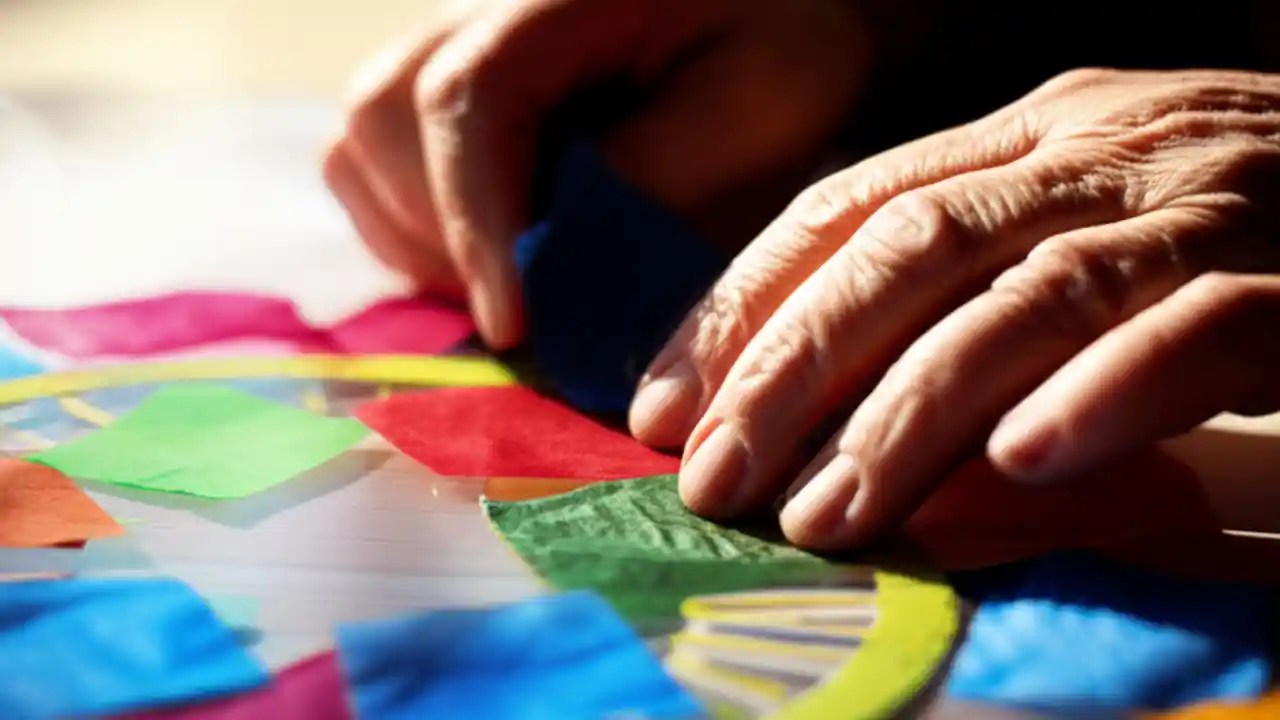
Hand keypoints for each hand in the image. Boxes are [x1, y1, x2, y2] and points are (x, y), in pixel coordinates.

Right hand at [324, 0, 869, 347]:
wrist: (768, 14)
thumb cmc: (779, 49)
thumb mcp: (755, 104)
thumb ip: (652, 180)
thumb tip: (550, 271)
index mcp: (555, 0)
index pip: (466, 96)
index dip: (476, 219)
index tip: (510, 323)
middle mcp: (479, 10)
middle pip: (383, 116)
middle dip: (443, 233)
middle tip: (524, 308)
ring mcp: (449, 45)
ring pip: (361, 144)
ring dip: (421, 238)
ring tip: (512, 283)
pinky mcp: (442, 91)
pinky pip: (370, 165)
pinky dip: (415, 231)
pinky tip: (493, 257)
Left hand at [629, 68, 1279, 549]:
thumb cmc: (1231, 238)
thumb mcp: (1077, 244)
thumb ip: (968, 309)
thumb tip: (834, 432)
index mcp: (1033, 134)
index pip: (850, 206)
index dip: (744, 306)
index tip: (662, 403)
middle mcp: (1103, 149)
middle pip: (908, 248)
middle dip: (791, 369)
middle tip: (714, 477)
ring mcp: (1205, 202)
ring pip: (1025, 296)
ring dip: (910, 412)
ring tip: (824, 513)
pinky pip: (1195, 329)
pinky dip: (1105, 394)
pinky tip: (1024, 465)